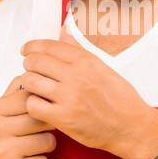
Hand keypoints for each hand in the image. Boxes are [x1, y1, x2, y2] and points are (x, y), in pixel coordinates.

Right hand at [0, 74, 57, 158]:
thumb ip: (13, 94)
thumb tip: (28, 72)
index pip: (30, 98)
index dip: (42, 105)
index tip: (41, 113)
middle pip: (42, 119)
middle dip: (47, 127)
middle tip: (40, 133)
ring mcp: (3, 150)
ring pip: (47, 141)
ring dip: (46, 147)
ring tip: (35, 149)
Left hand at [19, 34, 153, 156]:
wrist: (131, 127)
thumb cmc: (121, 99)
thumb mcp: (103, 67)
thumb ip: (79, 50)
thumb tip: (64, 31)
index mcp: (86, 61)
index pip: (49, 46)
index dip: (32, 46)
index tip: (26, 50)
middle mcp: (76, 76)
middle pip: (36, 62)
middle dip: (29, 65)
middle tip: (30, 71)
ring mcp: (68, 97)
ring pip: (31, 81)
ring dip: (28, 84)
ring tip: (34, 89)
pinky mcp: (63, 118)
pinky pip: (33, 105)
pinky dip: (32, 105)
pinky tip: (40, 106)